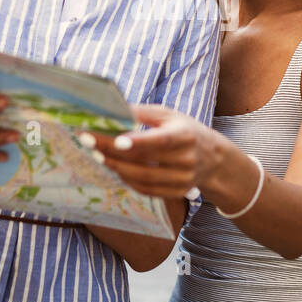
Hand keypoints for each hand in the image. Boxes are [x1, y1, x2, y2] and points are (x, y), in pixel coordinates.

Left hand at [85, 104, 220, 198]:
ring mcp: (182, 180)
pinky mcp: (176, 193)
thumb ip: (143, 112)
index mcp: (185, 136)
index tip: (113, 140)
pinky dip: (127, 179)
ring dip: (115, 167)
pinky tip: (114, 168)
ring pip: (142, 179)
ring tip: (97, 155)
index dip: (136, 143)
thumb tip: (112, 109)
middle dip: (113, 152)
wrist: (213, 159)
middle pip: (144, 162)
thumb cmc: (186, 131)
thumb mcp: (170, 115)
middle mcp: (186, 161)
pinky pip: (146, 190)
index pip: (159, 142)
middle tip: (88, 142)